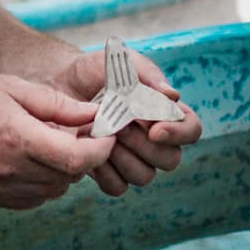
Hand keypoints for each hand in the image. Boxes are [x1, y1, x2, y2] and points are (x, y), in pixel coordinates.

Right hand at [0, 75, 117, 209]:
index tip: (107, 134)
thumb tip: (93, 114)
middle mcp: (11, 171)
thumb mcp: (12, 88)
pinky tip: (31, 159)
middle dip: (84, 156)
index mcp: (18, 139)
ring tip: (50, 144)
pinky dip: (43, 182)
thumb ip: (56, 104)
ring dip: (64, 170)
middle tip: (81, 133)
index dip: (101, 149)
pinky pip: (34, 198)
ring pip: (55, 190)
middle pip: (70, 176)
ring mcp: (1, 190)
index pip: (78, 159)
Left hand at [54, 44, 202, 196]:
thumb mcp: (120, 63)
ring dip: (123, 156)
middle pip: (170, 160)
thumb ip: (147, 75)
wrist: (58, 83)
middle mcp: (154, 141)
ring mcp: (132, 160)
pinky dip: (104, 171)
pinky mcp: (108, 173)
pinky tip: (90, 148)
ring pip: (144, 176)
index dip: (179, 133)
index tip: (155, 128)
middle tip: (119, 125)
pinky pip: (117, 186)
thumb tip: (172, 96)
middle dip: (144, 144)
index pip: (191, 130)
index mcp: (165, 113)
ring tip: (102, 133)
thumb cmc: (93, 71)